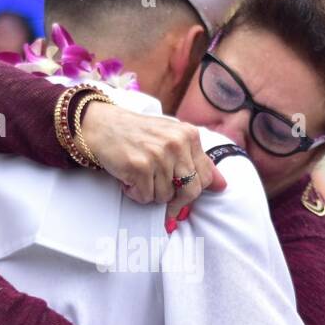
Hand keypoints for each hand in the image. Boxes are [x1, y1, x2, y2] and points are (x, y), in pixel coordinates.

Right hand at [79, 102, 225, 221]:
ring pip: (165, 196)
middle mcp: (177, 143)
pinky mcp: (139, 167)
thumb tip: (222, 185)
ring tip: (139, 175)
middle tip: (157, 190)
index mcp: (189, 135)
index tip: (179, 192)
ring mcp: (158, 155)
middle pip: (190, 191)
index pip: (205, 178)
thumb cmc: (138, 134)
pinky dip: (135, 193)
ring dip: (150, 192)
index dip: (191, 191)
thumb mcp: (172, 138)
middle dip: (175, 199)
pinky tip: (128, 178)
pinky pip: (145, 197)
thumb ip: (197, 160)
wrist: (102, 125)